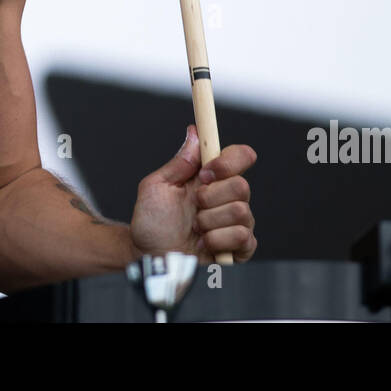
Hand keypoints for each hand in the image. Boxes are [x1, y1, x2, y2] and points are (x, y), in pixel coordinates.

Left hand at [129, 125, 257, 263]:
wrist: (149, 259)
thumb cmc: (151, 225)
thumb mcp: (156, 187)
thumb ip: (179, 162)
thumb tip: (194, 132)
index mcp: (210, 179)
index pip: (240, 157)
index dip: (228, 161)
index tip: (206, 172)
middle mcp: (226, 198)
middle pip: (242, 185)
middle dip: (211, 197)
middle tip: (193, 207)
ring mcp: (235, 223)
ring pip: (241, 211)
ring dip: (209, 221)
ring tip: (194, 229)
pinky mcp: (239, 247)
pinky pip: (242, 237)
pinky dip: (216, 240)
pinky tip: (203, 244)